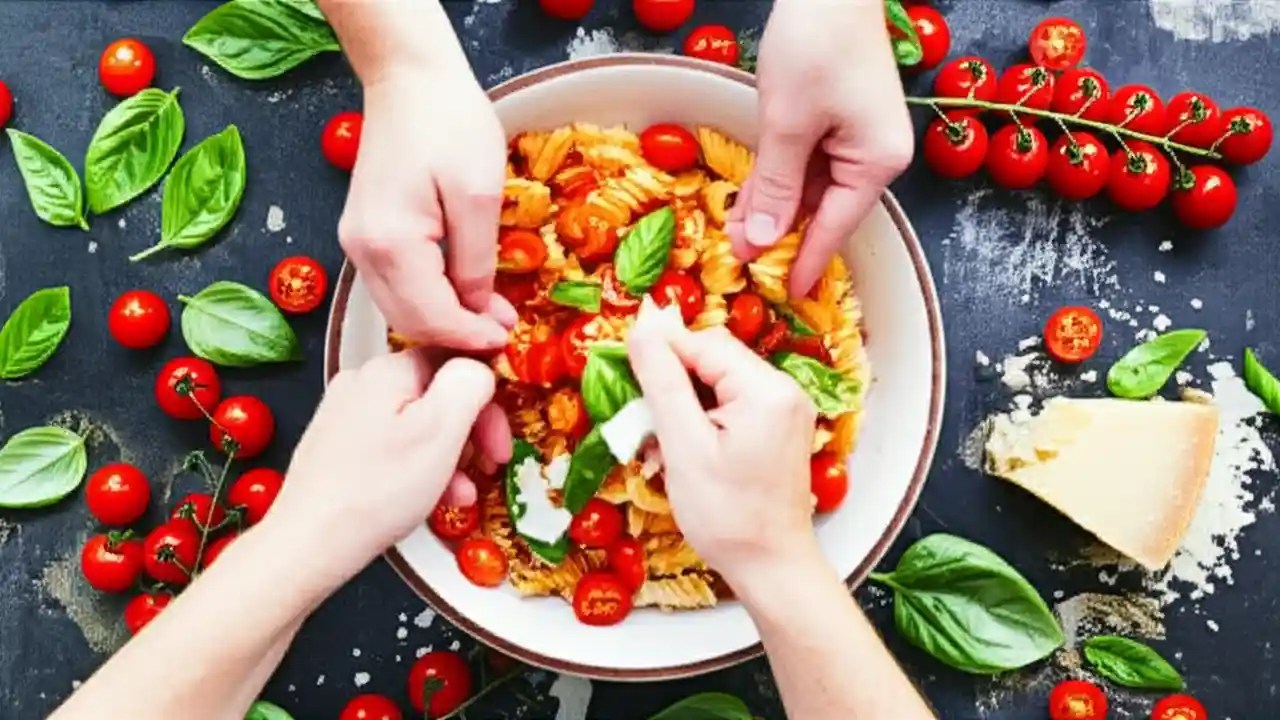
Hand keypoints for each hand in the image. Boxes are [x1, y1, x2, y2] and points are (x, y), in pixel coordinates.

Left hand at [268, 351, 500, 573]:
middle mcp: (363, 383)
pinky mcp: (338, 447)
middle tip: (488, 466)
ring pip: (419, 424)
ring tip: (459, 494)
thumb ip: (469, 383)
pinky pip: (394, 446)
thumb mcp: (440, 430)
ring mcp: (346, 415)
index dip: (488, 400)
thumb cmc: (377, 491)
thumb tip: (481, 367)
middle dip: (470, 432)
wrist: (310, 544)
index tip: (499, 440)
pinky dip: (420, 468)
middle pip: (438, 394)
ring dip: (448, 457)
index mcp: (388, 370)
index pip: (456, 361)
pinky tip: (430, 498)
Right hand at [338, 64, 515, 349]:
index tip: (505, 341)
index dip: (470, 337)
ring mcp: (356, 244)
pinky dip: (427, 300)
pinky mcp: (364, 235)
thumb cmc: (449, 123)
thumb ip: (476, 261)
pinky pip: (395, 286)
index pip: (430, 317)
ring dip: (442, 321)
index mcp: (389, 244)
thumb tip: (479, 312)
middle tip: (501, 334)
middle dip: (455, 336)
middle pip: (408, 322)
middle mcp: (362, 252)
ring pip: (399, 309)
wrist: (409, 78)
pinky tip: (461, 294)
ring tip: (488, 317)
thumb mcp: (479, 195)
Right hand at [626, 306, 818, 586]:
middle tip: (641, 419)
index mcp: (766, 389)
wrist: (772, 568)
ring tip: (661, 443)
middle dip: (672, 382)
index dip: (659, 352)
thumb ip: (663, 381)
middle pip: (713, 358)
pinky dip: (702, 418)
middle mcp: (783, 390)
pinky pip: (732, 403)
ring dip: (683, 403)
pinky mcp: (779, 428)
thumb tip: (644, 323)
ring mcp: (785, 409)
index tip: (618, 368)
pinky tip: (684, 449)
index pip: (702, 344)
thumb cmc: (726, 516)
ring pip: (718, 381)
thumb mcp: (684, 447)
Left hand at [730, 0, 913, 295]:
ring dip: (774, 208)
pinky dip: (779, 180)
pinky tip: (749, 195)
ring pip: (812, 189)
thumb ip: (773, 187)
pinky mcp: (840, 121)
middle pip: (824, 211)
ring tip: (734, 232)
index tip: (785, 295)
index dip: (806, 262)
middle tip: (738, 262)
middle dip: (780, 235)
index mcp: (876, 162)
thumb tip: (759, 242)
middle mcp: (875, 156)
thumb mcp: (786, 122)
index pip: (836, 228)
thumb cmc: (816, 43)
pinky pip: (809, 164)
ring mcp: (859, 138)